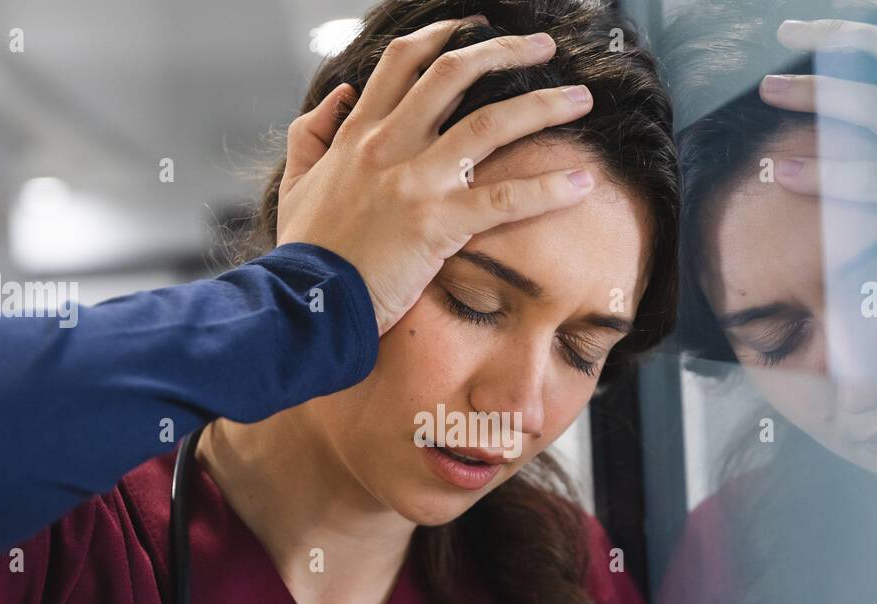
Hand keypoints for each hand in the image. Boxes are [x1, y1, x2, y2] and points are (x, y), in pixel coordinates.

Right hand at [275, 17, 596, 335]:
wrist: (304, 303)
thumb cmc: (306, 254)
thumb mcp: (294, 182)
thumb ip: (311, 134)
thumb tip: (338, 96)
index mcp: (358, 134)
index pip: (403, 63)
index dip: (442, 37)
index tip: (473, 27)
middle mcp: (389, 146)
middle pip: (454, 75)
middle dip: (505, 52)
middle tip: (543, 46)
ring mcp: (415, 182)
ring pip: (490, 124)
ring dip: (543, 106)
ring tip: (581, 99)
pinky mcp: (437, 224)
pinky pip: (504, 199)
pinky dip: (548, 189)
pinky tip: (582, 183)